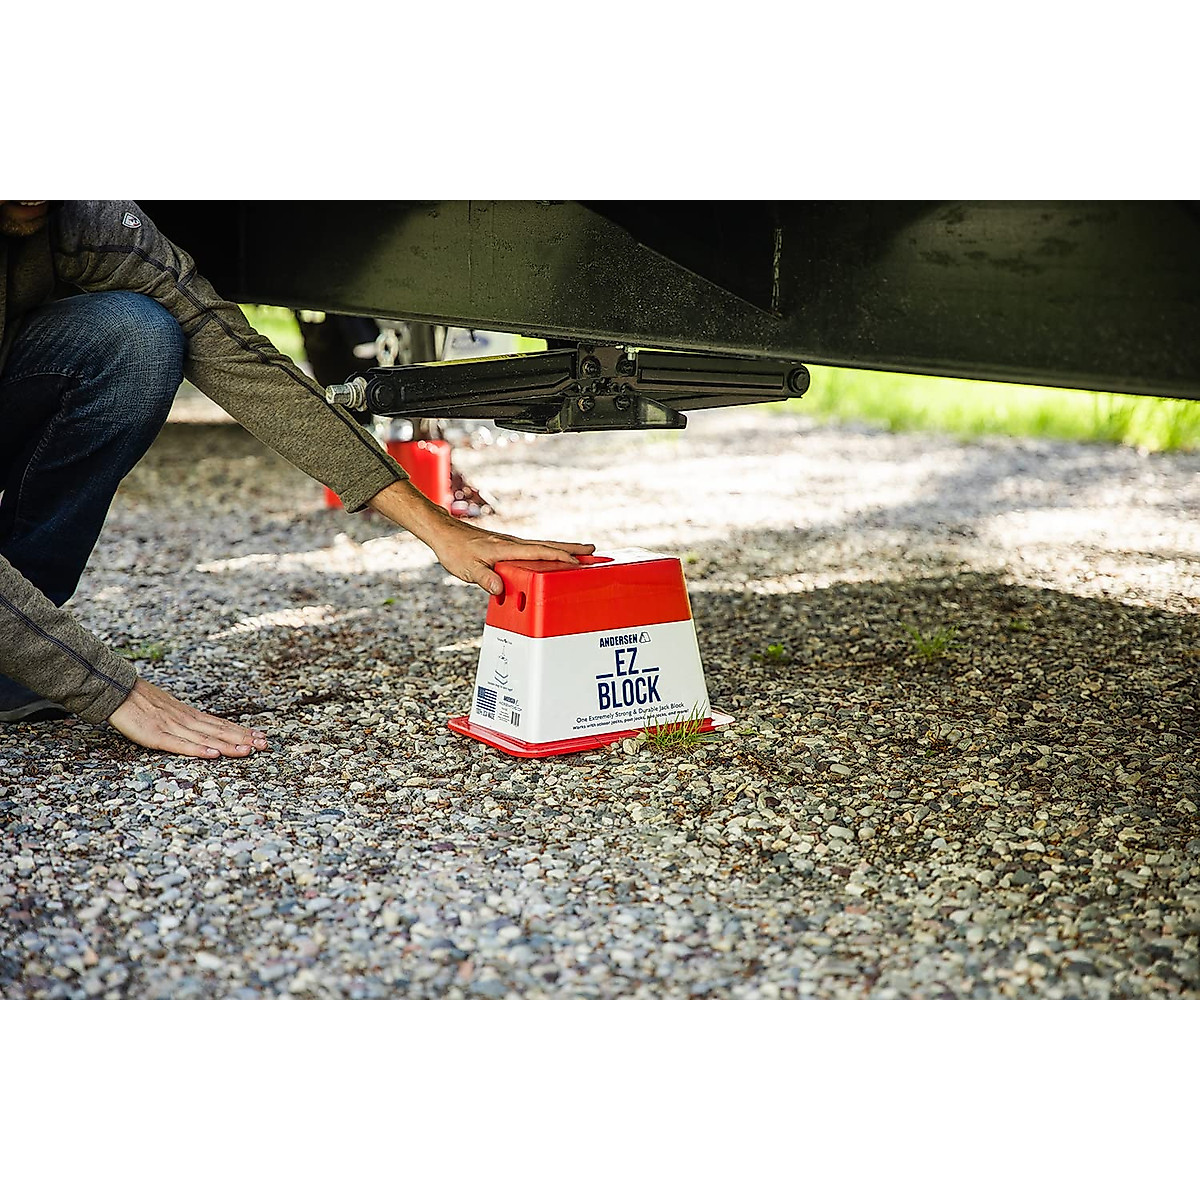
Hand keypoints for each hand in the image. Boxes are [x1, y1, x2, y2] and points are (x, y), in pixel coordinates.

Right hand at [108, 679, 268, 758]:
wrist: (116, 690)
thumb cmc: (141, 701)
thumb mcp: (168, 709)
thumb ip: (185, 720)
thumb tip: (203, 729)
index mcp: (189, 714)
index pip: (221, 724)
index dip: (242, 731)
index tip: (261, 737)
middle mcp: (185, 720)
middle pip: (219, 731)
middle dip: (244, 739)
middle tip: (265, 745)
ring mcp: (171, 727)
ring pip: (205, 738)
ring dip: (228, 745)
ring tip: (248, 751)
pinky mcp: (155, 736)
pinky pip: (179, 745)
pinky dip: (197, 750)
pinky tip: (212, 754)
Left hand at [368, 480, 594, 594]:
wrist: (444, 533)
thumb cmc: (455, 550)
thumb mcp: (467, 568)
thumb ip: (485, 579)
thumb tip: (500, 589)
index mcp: (507, 549)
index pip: (539, 552)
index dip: (560, 556)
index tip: (578, 561)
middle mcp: (513, 544)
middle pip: (548, 545)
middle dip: (572, 548)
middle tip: (594, 549)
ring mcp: (512, 544)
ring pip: (544, 546)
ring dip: (564, 548)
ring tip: (583, 552)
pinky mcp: (508, 547)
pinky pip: (535, 549)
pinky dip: (549, 551)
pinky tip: (554, 558)